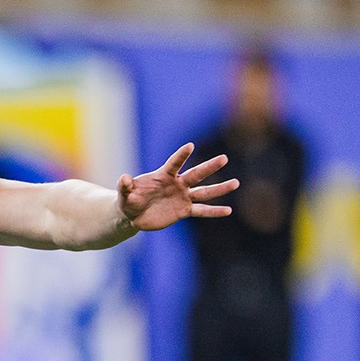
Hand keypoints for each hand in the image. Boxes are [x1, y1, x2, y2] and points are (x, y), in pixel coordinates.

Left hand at [117, 143, 237, 232]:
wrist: (133, 214)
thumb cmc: (129, 200)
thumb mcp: (124, 194)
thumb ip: (125, 186)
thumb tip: (123, 178)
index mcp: (163, 176)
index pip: (174, 163)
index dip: (181, 155)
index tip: (190, 146)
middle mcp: (177, 184)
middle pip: (196, 174)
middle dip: (209, 167)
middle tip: (224, 158)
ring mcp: (182, 197)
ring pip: (204, 192)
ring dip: (219, 188)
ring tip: (236, 183)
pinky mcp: (184, 210)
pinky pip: (201, 210)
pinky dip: (214, 211)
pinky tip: (228, 210)